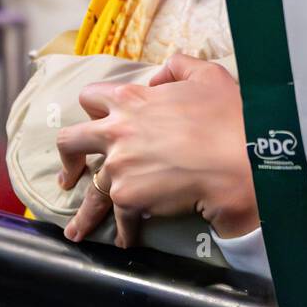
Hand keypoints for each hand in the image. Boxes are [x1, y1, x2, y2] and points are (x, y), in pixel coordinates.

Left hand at [57, 53, 256, 247]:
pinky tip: (127, 240)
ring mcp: (119, 167)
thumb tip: (157, 77)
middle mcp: (117, 131)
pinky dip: (126, 231)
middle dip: (68, 159)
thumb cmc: (226, 115)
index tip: (96, 121)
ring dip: (84, 214)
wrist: (237, 159)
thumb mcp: (208, 75)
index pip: (91, 97)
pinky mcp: (128, 197)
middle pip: (70, 142)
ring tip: (78, 231)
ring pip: (90, 193)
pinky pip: (121, 217)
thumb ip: (179, 66)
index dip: (93, 109)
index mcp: (131, 99)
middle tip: (70, 174)